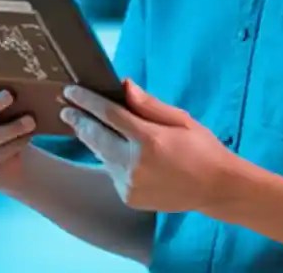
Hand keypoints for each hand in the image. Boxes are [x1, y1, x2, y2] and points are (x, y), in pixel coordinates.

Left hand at [61, 79, 237, 213]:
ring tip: (81, 124)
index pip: (108, 114)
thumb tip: (123, 85)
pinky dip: (110, 159)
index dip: (86, 100)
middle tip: (65, 109)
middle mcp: (135, 163)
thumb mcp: (180, 119)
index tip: (70, 90)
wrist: (217, 189)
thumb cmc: (202, 149)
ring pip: (100, 155)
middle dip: (78, 120)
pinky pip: (111, 172)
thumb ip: (148, 105)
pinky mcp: (128, 196)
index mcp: (149, 139)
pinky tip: (113, 150)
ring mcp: (129, 183)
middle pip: (95, 136)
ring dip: (91, 139)